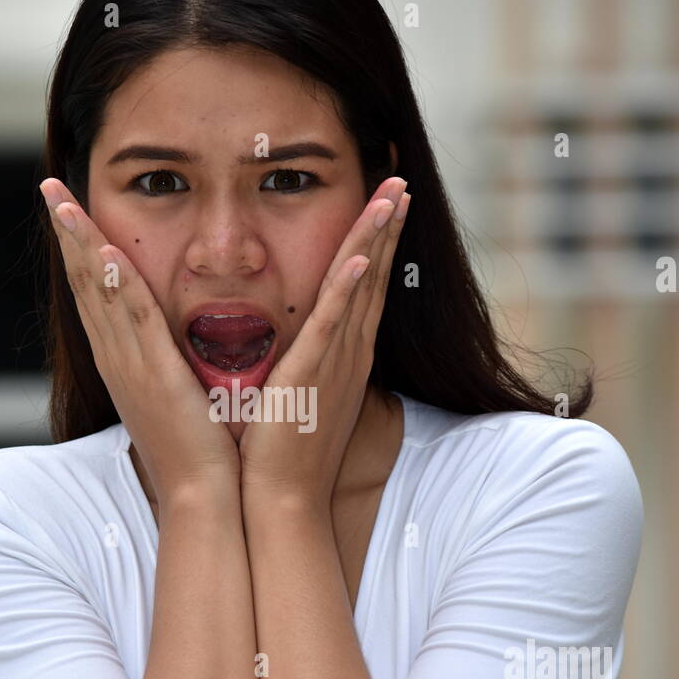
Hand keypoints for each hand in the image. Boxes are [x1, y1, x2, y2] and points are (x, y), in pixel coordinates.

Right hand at [41, 179, 239, 502]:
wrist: (203, 497)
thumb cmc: (201, 452)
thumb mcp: (182, 397)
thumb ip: (176, 366)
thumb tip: (183, 345)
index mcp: (125, 364)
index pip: (97, 296)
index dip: (81, 252)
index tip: (70, 212)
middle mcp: (117, 359)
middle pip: (86, 283)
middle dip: (68, 233)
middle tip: (50, 187)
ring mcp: (130, 364)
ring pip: (100, 289)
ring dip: (80, 241)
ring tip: (61, 199)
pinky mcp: (154, 371)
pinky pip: (133, 313)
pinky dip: (118, 277)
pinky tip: (106, 244)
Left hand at [238, 177, 409, 508]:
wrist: (279, 499)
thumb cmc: (281, 452)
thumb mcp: (297, 391)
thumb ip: (301, 359)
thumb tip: (294, 339)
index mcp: (342, 355)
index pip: (365, 286)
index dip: (376, 242)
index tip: (385, 202)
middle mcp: (348, 353)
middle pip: (375, 276)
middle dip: (387, 226)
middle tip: (399, 179)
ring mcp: (335, 363)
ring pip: (362, 289)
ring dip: (376, 241)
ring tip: (391, 196)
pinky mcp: (310, 376)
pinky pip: (333, 326)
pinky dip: (348, 291)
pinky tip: (359, 259)